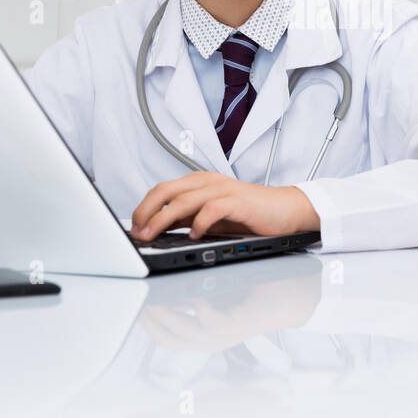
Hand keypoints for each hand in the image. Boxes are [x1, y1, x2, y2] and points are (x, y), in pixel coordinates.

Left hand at [130, 171, 319, 240]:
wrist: (284, 210)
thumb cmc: (248, 214)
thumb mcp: (210, 216)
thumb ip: (186, 218)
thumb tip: (157, 229)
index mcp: (198, 182)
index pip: (161, 190)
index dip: (143, 208)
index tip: (133, 228)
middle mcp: (208, 182)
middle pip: (166, 191)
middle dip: (146, 212)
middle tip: (137, 232)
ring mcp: (223, 190)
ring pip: (184, 200)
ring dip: (163, 219)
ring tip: (153, 235)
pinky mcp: (238, 202)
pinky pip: (212, 209)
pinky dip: (199, 223)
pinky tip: (193, 235)